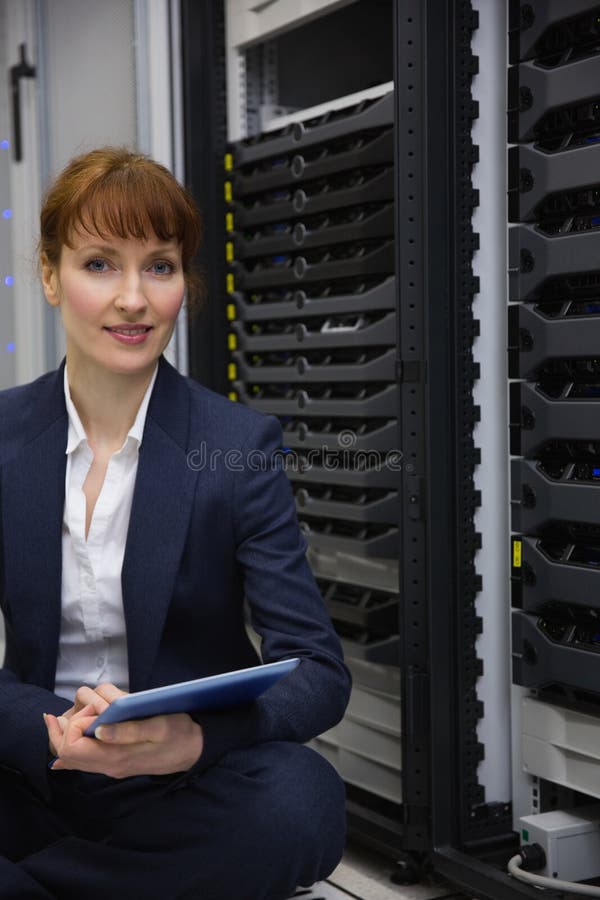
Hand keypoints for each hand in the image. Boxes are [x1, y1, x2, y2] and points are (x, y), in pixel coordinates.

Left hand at [45, 683, 203, 777]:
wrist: (195, 750)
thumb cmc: (180, 735)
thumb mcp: (158, 727)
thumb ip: (128, 730)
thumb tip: (97, 728)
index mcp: (116, 757)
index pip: (71, 747)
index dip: (76, 723)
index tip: (98, 707)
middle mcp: (108, 764)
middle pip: (63, 752)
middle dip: (64, 725)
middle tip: (84, 705)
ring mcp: (110, 762)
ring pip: (72, 751)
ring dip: (77, 723)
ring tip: (96, 705)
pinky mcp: (116, 756)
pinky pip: (85, 752)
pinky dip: (78, 736)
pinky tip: (80, 723)